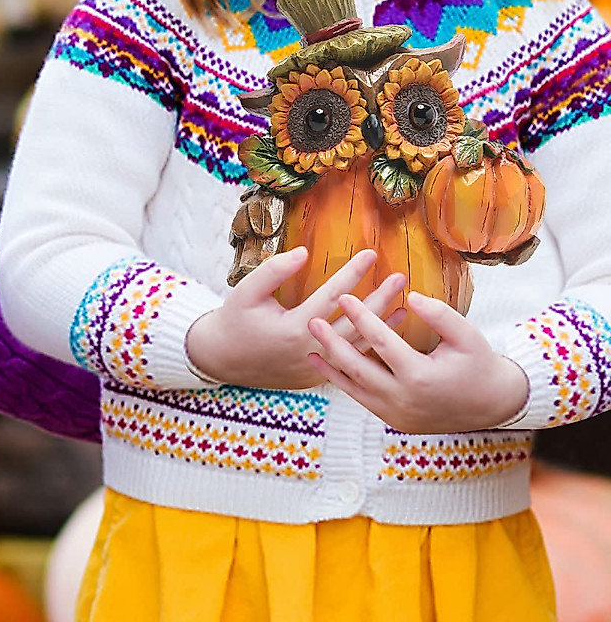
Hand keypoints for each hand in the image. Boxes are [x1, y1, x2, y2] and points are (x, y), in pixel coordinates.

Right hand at [186, 248, 405, 389]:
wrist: (224, 359)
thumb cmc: (235, 319)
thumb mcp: (246, 290)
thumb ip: (274, 270)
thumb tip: (304, 252)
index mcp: (295, 329)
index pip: (332, 296)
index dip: (353, 273)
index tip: (372, 254)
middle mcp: (312, 351)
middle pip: (355, 323)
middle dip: (381, 298)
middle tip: (401, 277)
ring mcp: (317, 368)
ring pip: (359, 346)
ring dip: (383, 325)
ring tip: (404, 304)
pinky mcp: (318, 376)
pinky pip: (352, 360)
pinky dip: (371, 344)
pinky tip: (386, 332)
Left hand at [306, 290, 529, 432]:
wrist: (493, 404)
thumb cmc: (479, 363)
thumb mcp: (467, 335)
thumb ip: (440, 314)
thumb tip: (411, 297)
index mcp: (421, 377)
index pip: (383, 342)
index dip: (362, 317)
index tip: (344, 295)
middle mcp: (404, 399)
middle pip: (359, 368)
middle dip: (333, 343)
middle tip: (312, 320)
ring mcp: (397, 414)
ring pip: (355, 387)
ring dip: (331, 365)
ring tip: (309, 344)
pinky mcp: (394, 420)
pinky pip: (361, 398)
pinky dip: (342, 381)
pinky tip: (325, 365)